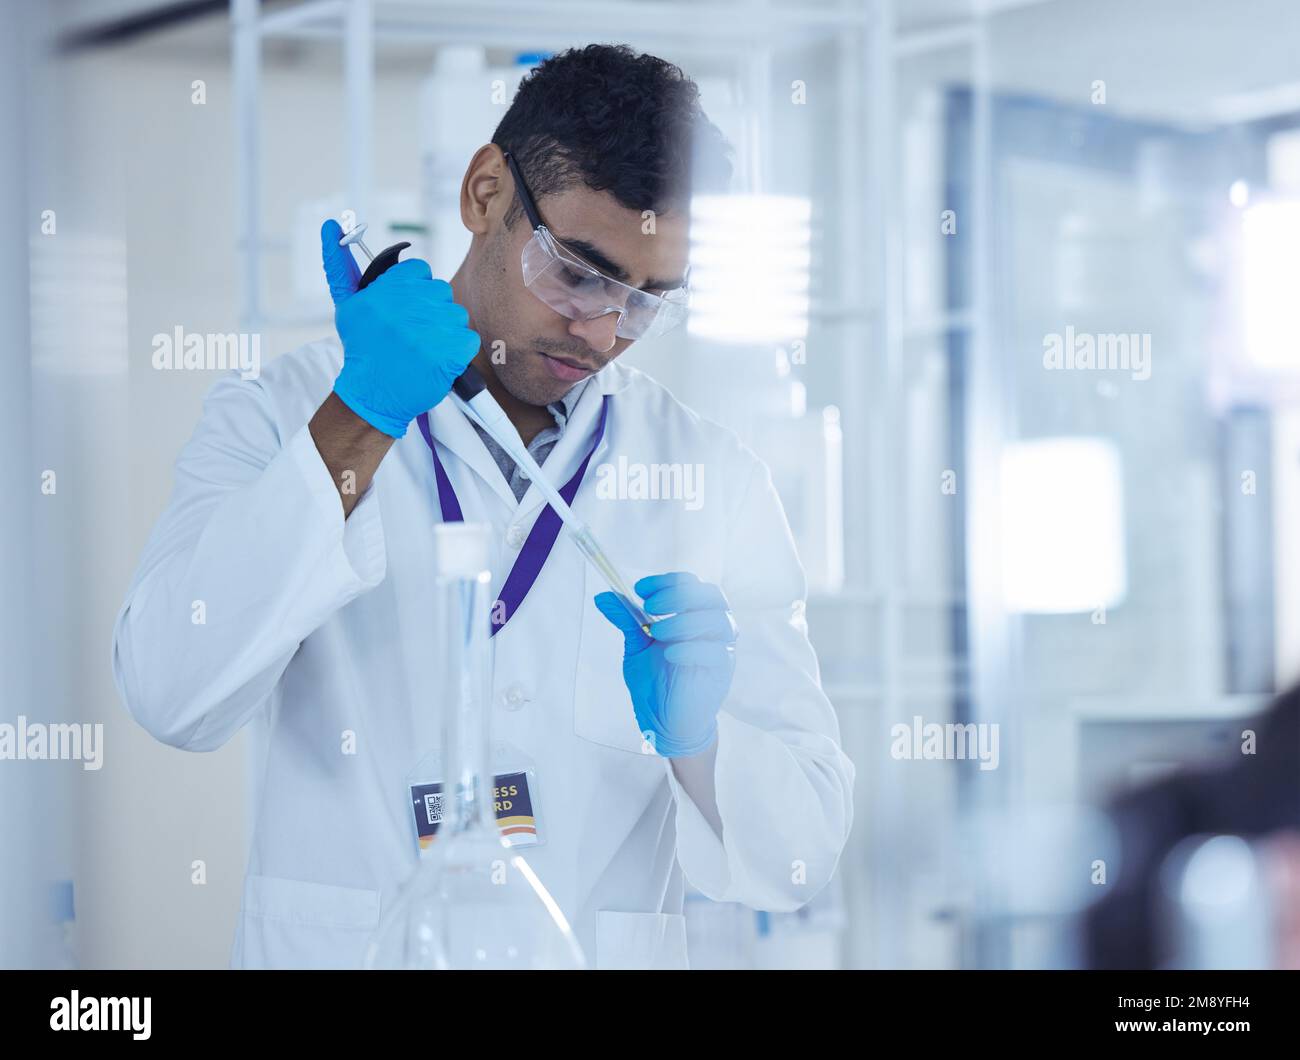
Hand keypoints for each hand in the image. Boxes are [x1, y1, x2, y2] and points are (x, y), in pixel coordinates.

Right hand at [321, 219, 479, 438]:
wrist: (373, 394)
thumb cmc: (362, 348)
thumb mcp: (348, 304)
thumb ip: (341, 264)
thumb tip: (332, 226)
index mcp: (388, 289)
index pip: (420, 272)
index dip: (414, 293)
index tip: (403, 312)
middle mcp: (410, 305)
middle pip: (440, 292)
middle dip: (429, 311)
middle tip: (411, 334)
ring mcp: (433, 329)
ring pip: (456, 315)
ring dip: (444, 332)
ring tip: (422, 349)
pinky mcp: (452, 352)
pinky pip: (467, 339)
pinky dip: (457, 352)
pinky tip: (436, 361)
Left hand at [594, 572, 737, 757]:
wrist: (666, 723)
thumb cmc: (657, 682)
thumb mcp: (637, 647)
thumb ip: (626, 620)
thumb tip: (602, 596)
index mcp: (693, 615)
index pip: (690, 583)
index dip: (665, 582)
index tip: (639, 590)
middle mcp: (712, 627)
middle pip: (710, 595)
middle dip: (678, 595)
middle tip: (649, 607)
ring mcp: (721, 648)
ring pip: (718, 620)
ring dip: (684, 621)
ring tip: (656, 633)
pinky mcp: (722, 672)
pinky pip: (717, 652)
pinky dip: (692, 649)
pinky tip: (669, 655)